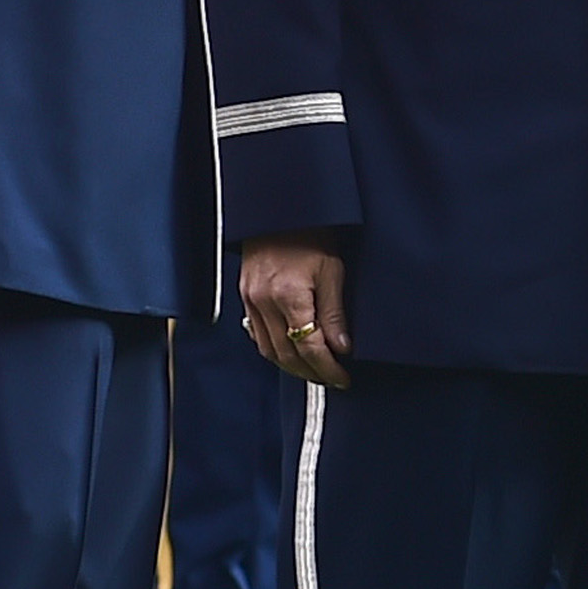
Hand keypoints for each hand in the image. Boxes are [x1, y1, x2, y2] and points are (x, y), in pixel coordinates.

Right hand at [238, 232, 352, 389]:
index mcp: (289, 296)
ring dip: (292, 366)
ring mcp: (250, 301)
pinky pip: (256, 335)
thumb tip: (342, 348)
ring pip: (269, 351)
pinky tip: (289, 352)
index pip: (309, 348)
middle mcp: (265, 303)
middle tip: (332, 378)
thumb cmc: (309, 233)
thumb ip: (335, 313)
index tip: (343, 378)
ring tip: (314, 371)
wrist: (279, 209)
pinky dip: (274, 350)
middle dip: (312, 373)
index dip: (328, 369)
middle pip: (287, 356)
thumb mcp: (332, 270)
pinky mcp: (244, 297)